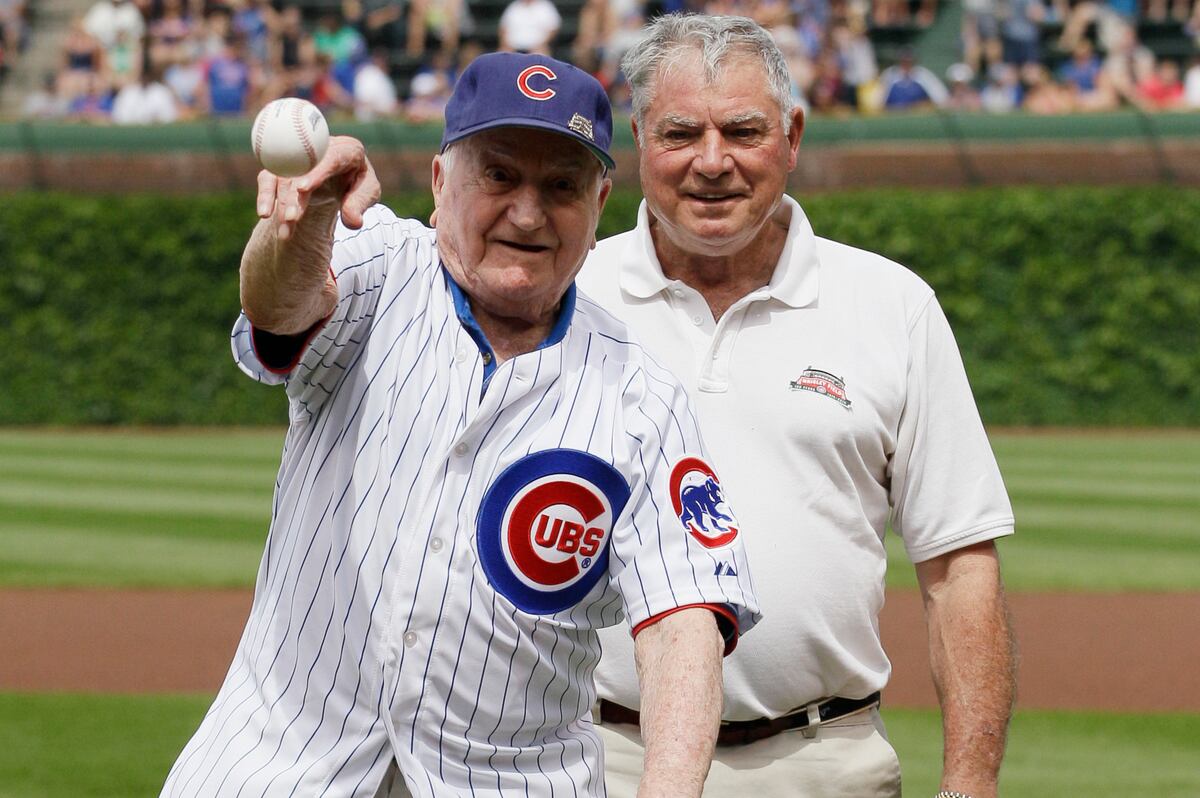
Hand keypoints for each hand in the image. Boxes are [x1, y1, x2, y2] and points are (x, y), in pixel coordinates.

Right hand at [255, 135, 380, 240]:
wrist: (342, 181)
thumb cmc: (358, 184)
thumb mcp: (368, 194)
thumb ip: (360, 205)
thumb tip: (353, 221)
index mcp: (347, 150)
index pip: (331, 158)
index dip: (316, 173)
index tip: (303, 189)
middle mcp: (319, 149)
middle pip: (302, 171)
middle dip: (295, 196)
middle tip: (292, 219)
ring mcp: (297, 157)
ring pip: (285, 179)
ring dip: (282, 205)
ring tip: (285, 232)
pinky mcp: (282, 168)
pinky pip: (269, 179)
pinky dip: (265, 196)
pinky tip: (264, 213)